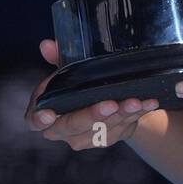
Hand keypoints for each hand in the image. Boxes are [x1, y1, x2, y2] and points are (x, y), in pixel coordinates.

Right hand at [24, 39, 160, 149]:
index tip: (49, 114)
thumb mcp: (71, 69)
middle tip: (110, 104)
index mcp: (46, 111)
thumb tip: (47, 44)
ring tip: (136, 101)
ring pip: (102, 128)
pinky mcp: (106, 139)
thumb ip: (59, 57)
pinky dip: (136, 115)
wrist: (108, 99)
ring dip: (121, 114)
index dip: (39, 119)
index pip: (35, 121)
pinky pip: (121, 129)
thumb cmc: (81, 84)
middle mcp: (62, 130)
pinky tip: (147, 103)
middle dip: (92, 115)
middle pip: (72, 125)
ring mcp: (85, 138)